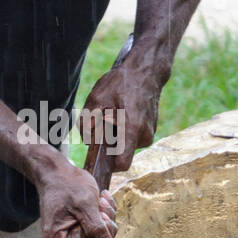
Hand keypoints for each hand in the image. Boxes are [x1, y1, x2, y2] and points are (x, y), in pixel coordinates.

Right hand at [34, 156, 117, 237]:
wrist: (56, 171)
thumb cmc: (67, 185)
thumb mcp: (85, 205)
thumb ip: (95, 228)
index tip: (103, 227)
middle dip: (104, 229)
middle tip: (102, 210)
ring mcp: (68, 233)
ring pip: (96, 237)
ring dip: (105, 219)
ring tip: (101, 201)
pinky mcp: (75, 226)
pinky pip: (94, 228)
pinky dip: (101, 215)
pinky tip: (101, 201)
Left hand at [77, 58, 159, 172]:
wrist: (146, 71)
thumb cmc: (121, 83)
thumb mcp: (97, 98)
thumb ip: (87, 122)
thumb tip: (86, 140)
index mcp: (132, 130)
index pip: (122, 164)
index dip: (109, 166)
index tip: (99, 157)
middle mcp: (144, 135)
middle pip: (122, 153)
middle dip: (110, 144)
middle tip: (103, 123)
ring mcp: (150, 133)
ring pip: (127, 145)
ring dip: (117, 136)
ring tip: (113, 115)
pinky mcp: (151, 130)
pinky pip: (133, 138)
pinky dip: (124, 131)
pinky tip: (122, 114)